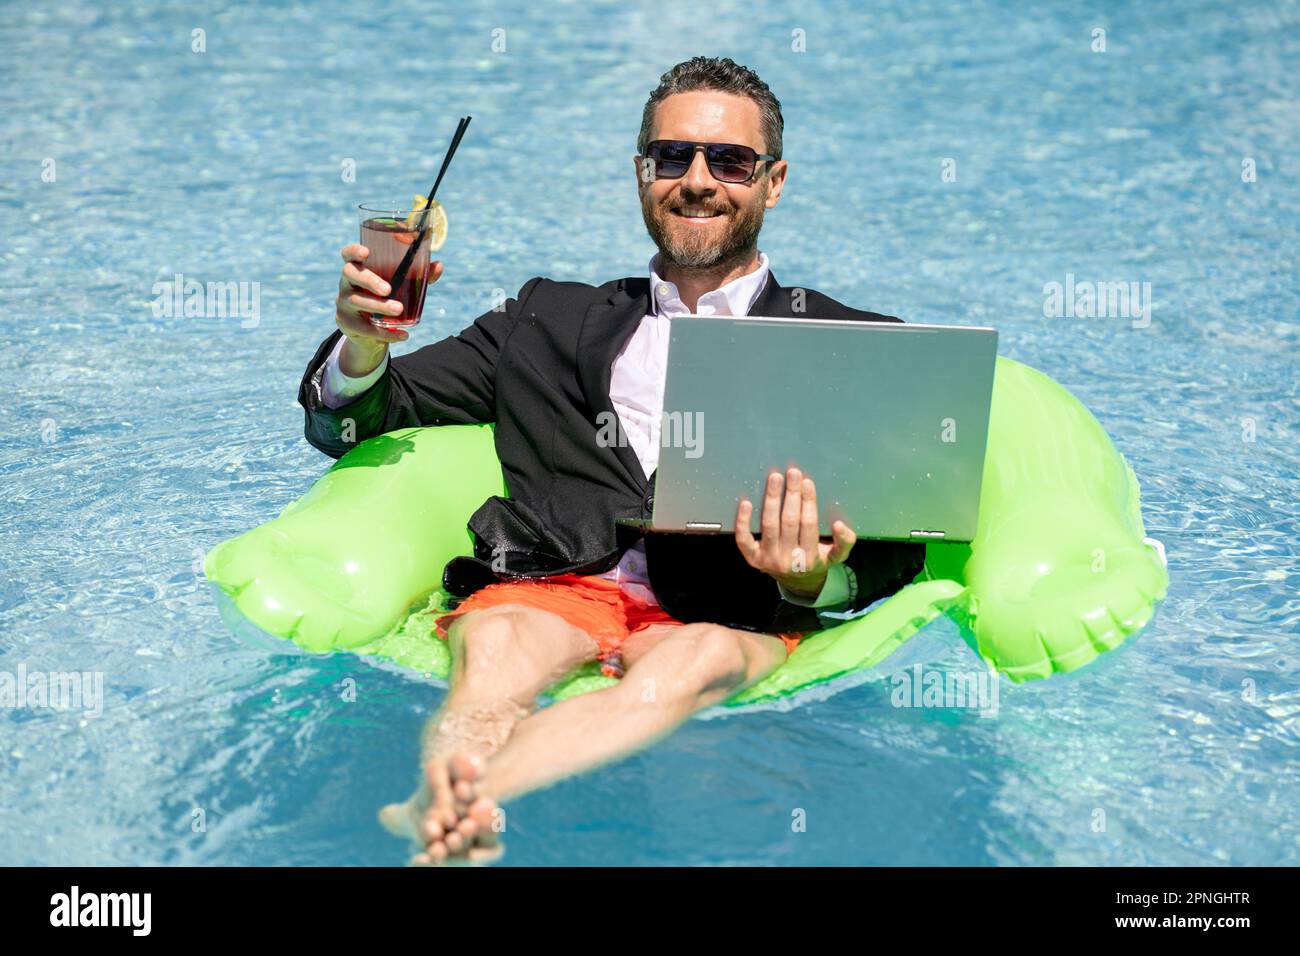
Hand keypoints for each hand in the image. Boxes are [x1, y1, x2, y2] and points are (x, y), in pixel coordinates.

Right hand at [334, 243, 444, 349]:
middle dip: (369, 280)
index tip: (366, 252)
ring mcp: (343, 302)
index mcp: (359, 268)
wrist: (370, 331)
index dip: (354, 250)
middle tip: (388, 289)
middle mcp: (346, 282)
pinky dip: (385, 333)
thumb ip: (419, 274)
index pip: (348, 254)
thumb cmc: (386, 297)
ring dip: (378, 306)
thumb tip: (438, 266)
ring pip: (356, 300)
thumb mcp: (401, 285)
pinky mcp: (347, 323)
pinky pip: (364, 328)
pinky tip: (403, 335)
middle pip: (350, 273)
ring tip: (399, 310)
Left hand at [734, 467, 856, 599]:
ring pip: (769, 525)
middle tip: (792, 473)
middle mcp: (788, 560)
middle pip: (789, 522)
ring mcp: (768, 559)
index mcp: (810, 558)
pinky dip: (743, 521)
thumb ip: (845, 542)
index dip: (808, 502)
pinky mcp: (753, 558)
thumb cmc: (817, 560)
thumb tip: (839, 525)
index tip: (807, 482)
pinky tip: (745, 502)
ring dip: (771, 499)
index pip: (809, 525)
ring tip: (775, 478)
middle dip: (791, 495)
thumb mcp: (836, 556)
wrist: (797, 582)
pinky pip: (744, 539)